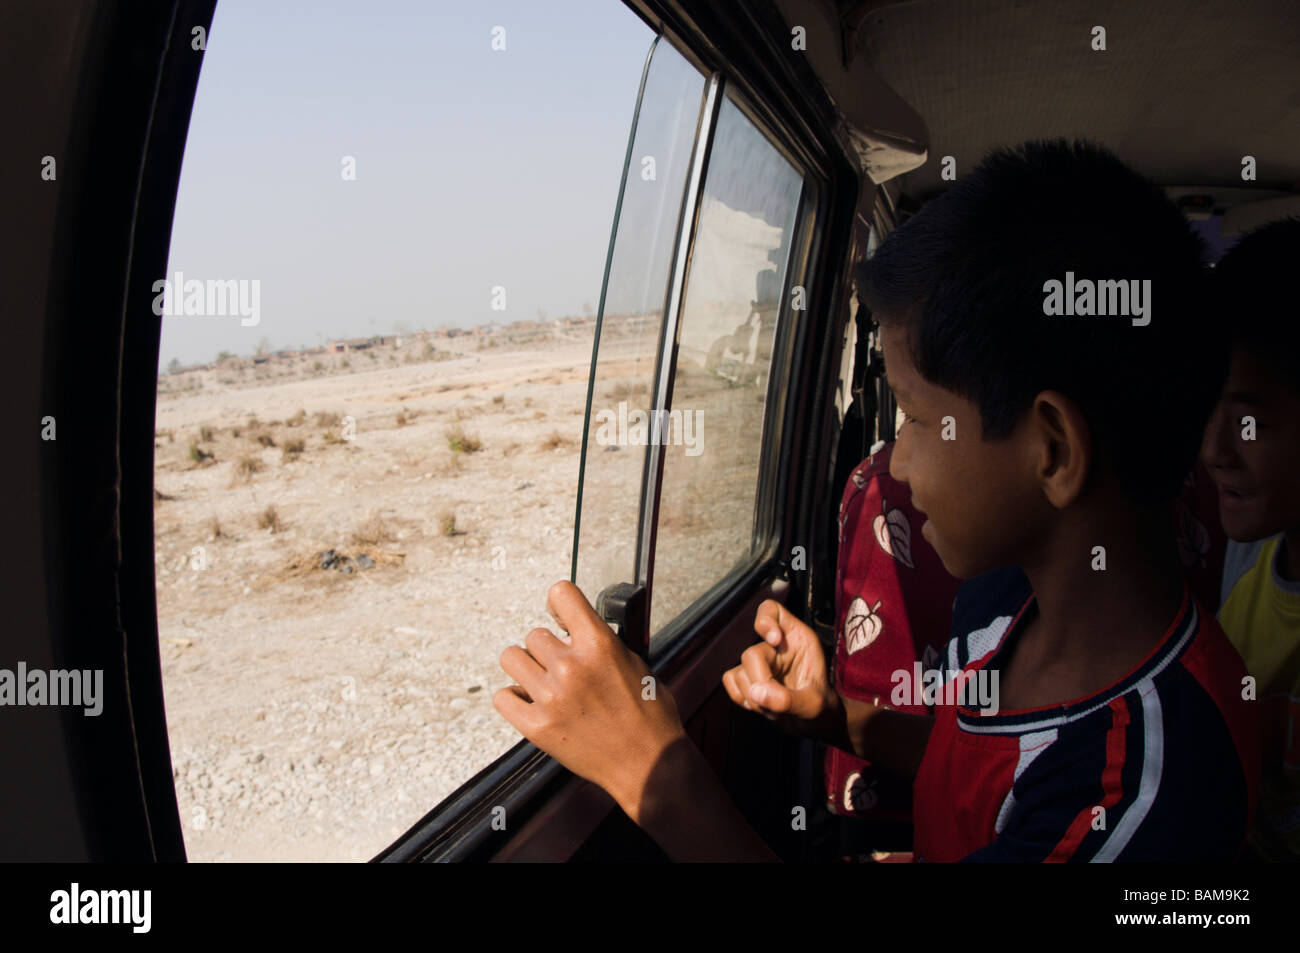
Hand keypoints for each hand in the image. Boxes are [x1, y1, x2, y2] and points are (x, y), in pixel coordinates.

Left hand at [493, 580, 686, 812]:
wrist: (649, 764)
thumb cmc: (650, 718)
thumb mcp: (636, 664)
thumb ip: (602, 644)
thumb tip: (579, 630)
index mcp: (599, 645)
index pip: (561, 594)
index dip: (558, 603)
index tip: (559, 615)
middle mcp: (571, 667)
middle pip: (534, 634)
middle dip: (548, 648)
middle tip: (561, 665)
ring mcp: (551, 697)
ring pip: (512, 658)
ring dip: (527, 668)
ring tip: (543, 681)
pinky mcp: (537, 726)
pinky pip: (502, 698)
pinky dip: (513, 699)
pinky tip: (531, 702)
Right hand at [722, 599, 839, 737]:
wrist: (817, 724)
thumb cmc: (822, 707)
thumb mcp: (814, 705)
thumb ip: (787, 700)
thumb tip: (757, 692)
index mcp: (796, 639)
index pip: (772, 611)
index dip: (766, 621)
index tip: (775, 641)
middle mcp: (776, 647)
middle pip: (751, 654)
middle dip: (761, 684)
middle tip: (777, 706)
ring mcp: (761, 662)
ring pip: (739, 672)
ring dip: (755, 698)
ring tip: (775, 710)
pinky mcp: (748, 678)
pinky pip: (730, 680)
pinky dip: (741, 697)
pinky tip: (760, 707)